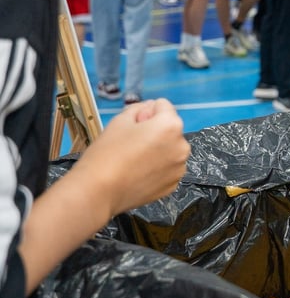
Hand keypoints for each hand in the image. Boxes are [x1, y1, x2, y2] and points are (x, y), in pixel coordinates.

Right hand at [73, 98, 189, 220]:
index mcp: (171, 126)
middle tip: (131, 143)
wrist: (99, 191)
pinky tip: (138, 173)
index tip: (132, 126)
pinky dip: (157, 168)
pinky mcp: (173, 185)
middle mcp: (182, 146)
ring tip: (134, 160)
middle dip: (155, 131)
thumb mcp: (120, 120)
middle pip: (169, 129)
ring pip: (170, 149)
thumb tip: (151, 108)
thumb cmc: (107, 153)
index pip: (163, 106)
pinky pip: (167, 168)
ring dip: (158, 150)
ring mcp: (179, 168)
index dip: (145, 113)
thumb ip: (139, 109)